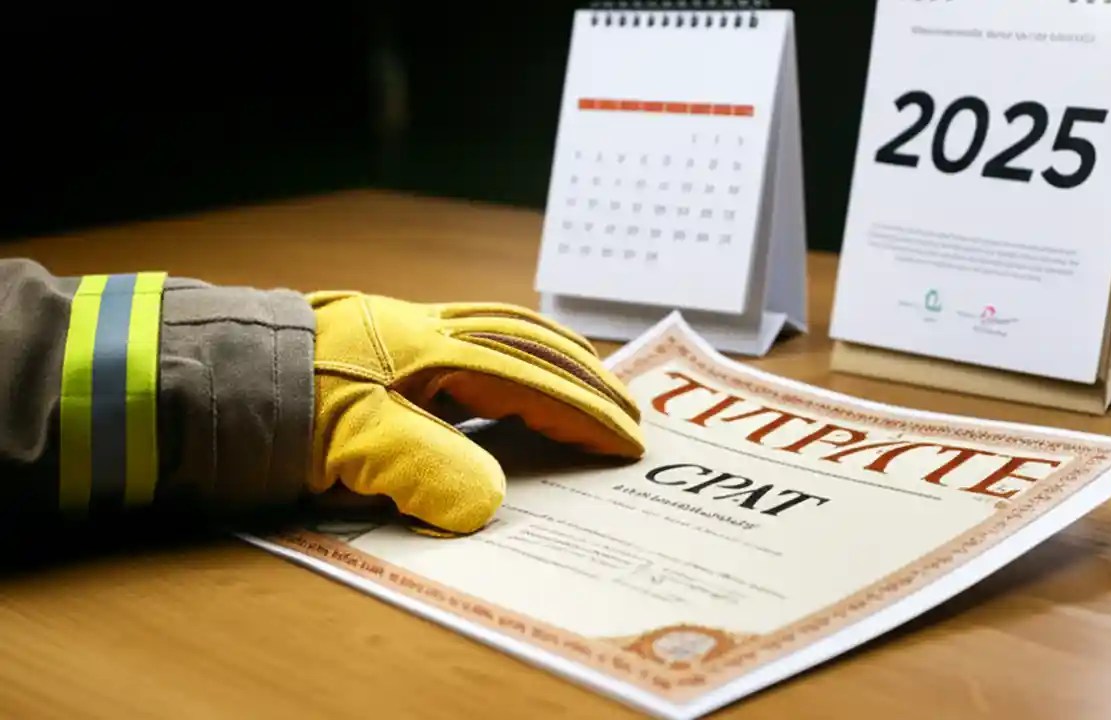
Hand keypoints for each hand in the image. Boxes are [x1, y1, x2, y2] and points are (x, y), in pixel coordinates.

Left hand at [306, 292, 643, 534]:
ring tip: (590, 380)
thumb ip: (422, 469)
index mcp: (432, 353)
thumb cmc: (275, 409)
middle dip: (584, 379)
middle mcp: (428, 329)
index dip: (583, 415)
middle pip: (528, 342)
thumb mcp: (347, 447)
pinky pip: (472, 329)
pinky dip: (513, 349)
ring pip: (502, 326)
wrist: (201, 372)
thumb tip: (488, 502)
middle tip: (629, 412)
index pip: (530, 382)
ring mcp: (406, 325)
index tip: (628, 444)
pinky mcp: (384, 334)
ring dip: (554, 354)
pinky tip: (510, 372)